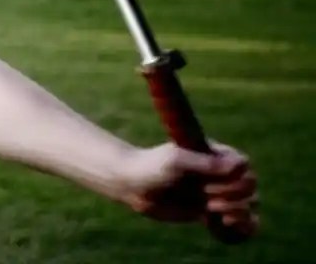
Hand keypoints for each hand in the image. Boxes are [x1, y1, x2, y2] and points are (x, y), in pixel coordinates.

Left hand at [120, 141, 257, 237]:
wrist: (132, 185)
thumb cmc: (151, 166)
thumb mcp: (175, 161)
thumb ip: (204, 163)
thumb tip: (240, 165)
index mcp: (214, 155)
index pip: (244, 166)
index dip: (235, 178)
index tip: (210, 183)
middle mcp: (218, 173)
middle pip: (249, 186)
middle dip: (234, 197)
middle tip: (209, 201)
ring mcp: (215, 192)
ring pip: (247, 204)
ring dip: (238, 212)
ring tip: (214, 212)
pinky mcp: (209, 211)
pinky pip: (238, 221)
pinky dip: (243, 226)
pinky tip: (229, 226)